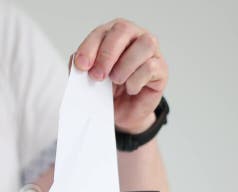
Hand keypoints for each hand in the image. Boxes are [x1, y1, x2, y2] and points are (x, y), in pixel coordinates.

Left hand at [74, 19, 167, 133]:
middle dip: (107, 54)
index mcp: (113, 35)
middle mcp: (134, 37)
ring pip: (144, 44)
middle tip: (98, 76)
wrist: (121, 115)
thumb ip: (81, 69)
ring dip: (125, 65)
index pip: (102, 32)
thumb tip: (76, 63)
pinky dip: (136, 80)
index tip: (81, 66)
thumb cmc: (106, 92)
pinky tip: (130, 88)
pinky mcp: (161, 69)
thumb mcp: (88, 80)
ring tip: (116, 81)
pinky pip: (151, 67)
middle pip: (123, 30)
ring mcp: (151, 52)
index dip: (90, 48)